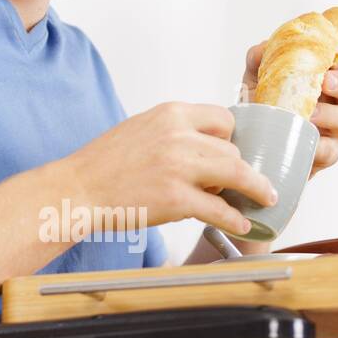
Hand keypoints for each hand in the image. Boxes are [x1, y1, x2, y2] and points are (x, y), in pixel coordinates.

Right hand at [64, 101, 278, 239]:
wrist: (77, 189)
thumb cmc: (105, 163)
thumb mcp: (142, 128)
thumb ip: (174, 132)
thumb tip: (205, 146)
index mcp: (171, 114)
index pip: (223, 119)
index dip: (232, 139)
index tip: (235, 153)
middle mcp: (178, 135)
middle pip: (232, 149)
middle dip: (240, 168)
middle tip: (244, 184)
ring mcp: (179, 167)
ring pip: (235, 173)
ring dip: (251, 189)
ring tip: (259, 201)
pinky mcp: (176, 198)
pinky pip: (219, 208)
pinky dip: (235, 218)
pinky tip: (242, 224)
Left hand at [240, 43, 337, 175]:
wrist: (250, 139)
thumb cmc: (264, 101)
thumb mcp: (258, 75)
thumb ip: (261, 56)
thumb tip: (264, 48)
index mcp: (332, 76)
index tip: (336, 57)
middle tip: (326, 81)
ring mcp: (335, 129)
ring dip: (332, 114)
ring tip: (310, 112)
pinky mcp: (325, 154)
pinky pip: (333, 152)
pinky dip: (322, 146)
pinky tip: (309, 140)